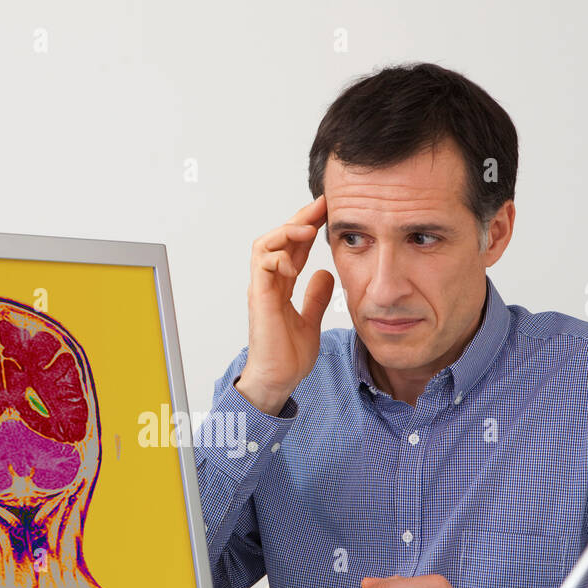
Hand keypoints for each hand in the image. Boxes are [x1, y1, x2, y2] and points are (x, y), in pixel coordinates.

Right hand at [235, 196, 335, 414]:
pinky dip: (277, 257)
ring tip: (308, 229)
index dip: (308, 228)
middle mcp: (268, 284)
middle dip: (300, 219)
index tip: (328, 212)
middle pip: (279, 239)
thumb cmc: (288, 357)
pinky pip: (262, 266)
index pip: (293, 248)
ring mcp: (261, 289)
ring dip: (285, 232)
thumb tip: (325, 274)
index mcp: (280, 287)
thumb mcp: (311, 320)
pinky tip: (294, 261)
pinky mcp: (259, 298)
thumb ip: (315, 297)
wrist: (277, 380)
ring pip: (264, 245)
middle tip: (322, 205)